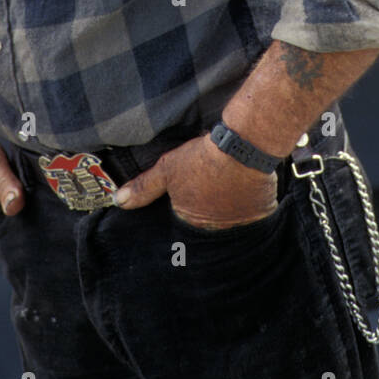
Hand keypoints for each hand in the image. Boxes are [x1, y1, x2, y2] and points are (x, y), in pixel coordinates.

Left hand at [113, 133, 277, 228]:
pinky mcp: (260, 216)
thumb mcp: (167, 169)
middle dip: (209, 217)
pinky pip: (253, 219)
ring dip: (230, 214)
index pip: (186, 225)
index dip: (188, 210)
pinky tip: (246, 195)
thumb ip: (144, 187)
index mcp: (191, 223)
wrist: (241, 147)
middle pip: (209, 227)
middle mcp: (215, 231)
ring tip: (229, 194)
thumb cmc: (202, 159)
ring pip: (231, 224)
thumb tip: (119, 200)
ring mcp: (239, 225)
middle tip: (212, 195)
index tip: (193, 198)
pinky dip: (249, 210)